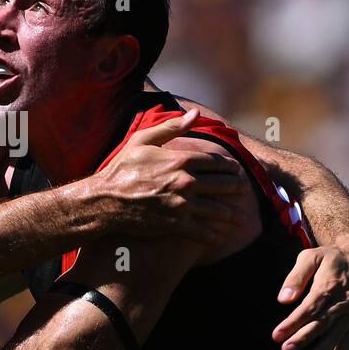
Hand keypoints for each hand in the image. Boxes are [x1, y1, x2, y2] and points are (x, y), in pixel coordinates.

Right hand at [93, 109, 249, 244]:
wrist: (105, 199)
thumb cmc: (122, 168)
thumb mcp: (143, 140)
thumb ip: (172, 127)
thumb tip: (195, 114)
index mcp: (181, 159)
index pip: (217, 162)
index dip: (231, 167)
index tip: (236, 170)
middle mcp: (187, 181)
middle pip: (223, 184)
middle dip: (237, 188)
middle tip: (243, 191)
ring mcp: (183, 204)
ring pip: (218, 209)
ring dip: (232, 214)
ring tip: (241, 218)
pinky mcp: (176, 224)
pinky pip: (204, 231)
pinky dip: (216, 234)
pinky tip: (223, 236)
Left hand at [271, 235, 348, 349]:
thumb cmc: (329, 258)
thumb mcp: (311, 257)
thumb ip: (296, 277)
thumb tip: (283, 300)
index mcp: (329, 285)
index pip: (309, 308)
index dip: (293, 323)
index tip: (276, 335)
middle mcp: (343, 301)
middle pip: (321, 323)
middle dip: (303, 338)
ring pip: (336, 334)